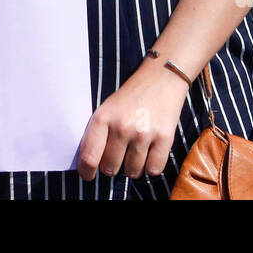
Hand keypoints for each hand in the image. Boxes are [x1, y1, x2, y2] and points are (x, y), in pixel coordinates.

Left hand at [77, 56, 189, 181]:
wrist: (161, 77)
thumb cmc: (130, 96)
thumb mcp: (107, 108)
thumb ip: (98, 134)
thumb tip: (90, 165)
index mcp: (102, 118)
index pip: (89, 157)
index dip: (87, 172)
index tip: (89, 175)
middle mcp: (122, 127)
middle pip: (110, 168)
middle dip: (112, 166)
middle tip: (118, 154)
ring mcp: (144, 133)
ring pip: (132, 172)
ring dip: (132, 166)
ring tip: (136, 149)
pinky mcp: (165, 137)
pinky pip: (154, 169)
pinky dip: (151, 166)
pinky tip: (150, 151)